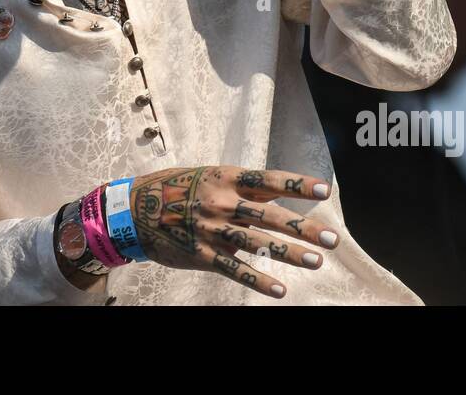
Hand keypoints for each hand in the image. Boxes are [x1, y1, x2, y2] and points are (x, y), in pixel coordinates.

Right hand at [128, 164, 336, 298]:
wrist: (134, 210)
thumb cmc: (176, 188)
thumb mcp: (207, 176)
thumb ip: (240, 187)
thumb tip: (275, 194)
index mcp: (225, 178)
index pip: (269, 180)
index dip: (297, 184)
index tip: (324, 189)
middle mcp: (221, 203)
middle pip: (271, 216)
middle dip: (304, 228)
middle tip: (332, 238)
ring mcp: (212, 230)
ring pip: (258, 244)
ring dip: (289, 254)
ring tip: (315, 261)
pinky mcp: (202, 255)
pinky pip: (235, 270)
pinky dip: (258, 280)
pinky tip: (279, 289)